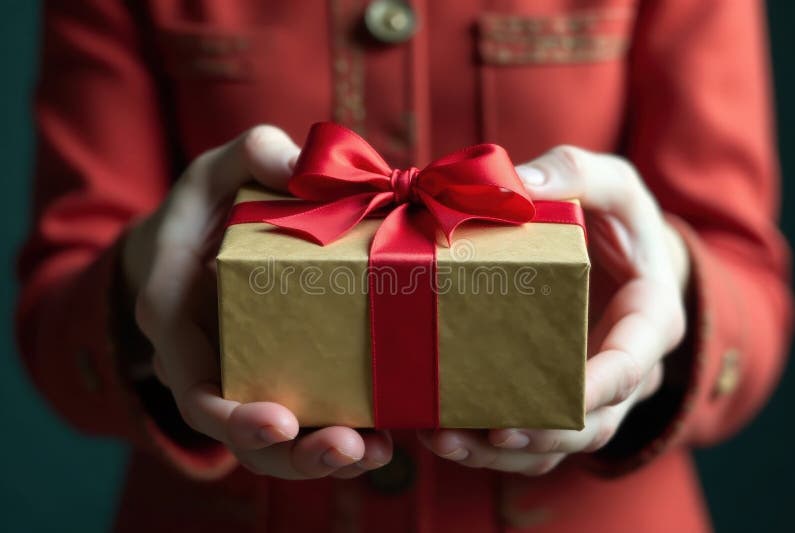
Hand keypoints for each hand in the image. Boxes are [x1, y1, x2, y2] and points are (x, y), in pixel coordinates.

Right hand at [126, 125, 391, 478]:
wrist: (205, 232)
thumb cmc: (209, 202)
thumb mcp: (222, 166)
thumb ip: (254, 154)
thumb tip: (299, 163)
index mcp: (177, 313)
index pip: (192, 382)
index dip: (230, 413)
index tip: (280, 423)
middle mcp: (206, 359)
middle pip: (237, 431)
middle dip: (290, 453)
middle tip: (348, 450)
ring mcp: (244, 374)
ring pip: (274, 442)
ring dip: (323, 458)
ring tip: (380, 452)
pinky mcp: (281, 375)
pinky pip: (305, 419)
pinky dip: (342, 435)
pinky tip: (389, 437)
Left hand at [418, 145, 687, 474]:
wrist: (622, 257)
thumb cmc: (619, 222)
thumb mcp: (612, 185)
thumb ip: (578, 174)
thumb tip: (520, 185)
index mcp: (648, 320)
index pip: (632, 364)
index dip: (600, 388)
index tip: (564, 399)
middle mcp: (623, 370)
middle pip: (592, 424)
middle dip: (539, 433)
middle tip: (482, 429)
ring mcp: (589, 392)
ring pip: (557, 444)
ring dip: (502, 452)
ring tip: (445, 441)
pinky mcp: (553, 397)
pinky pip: (530, 439)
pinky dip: (489, 447)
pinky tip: (443, 437)